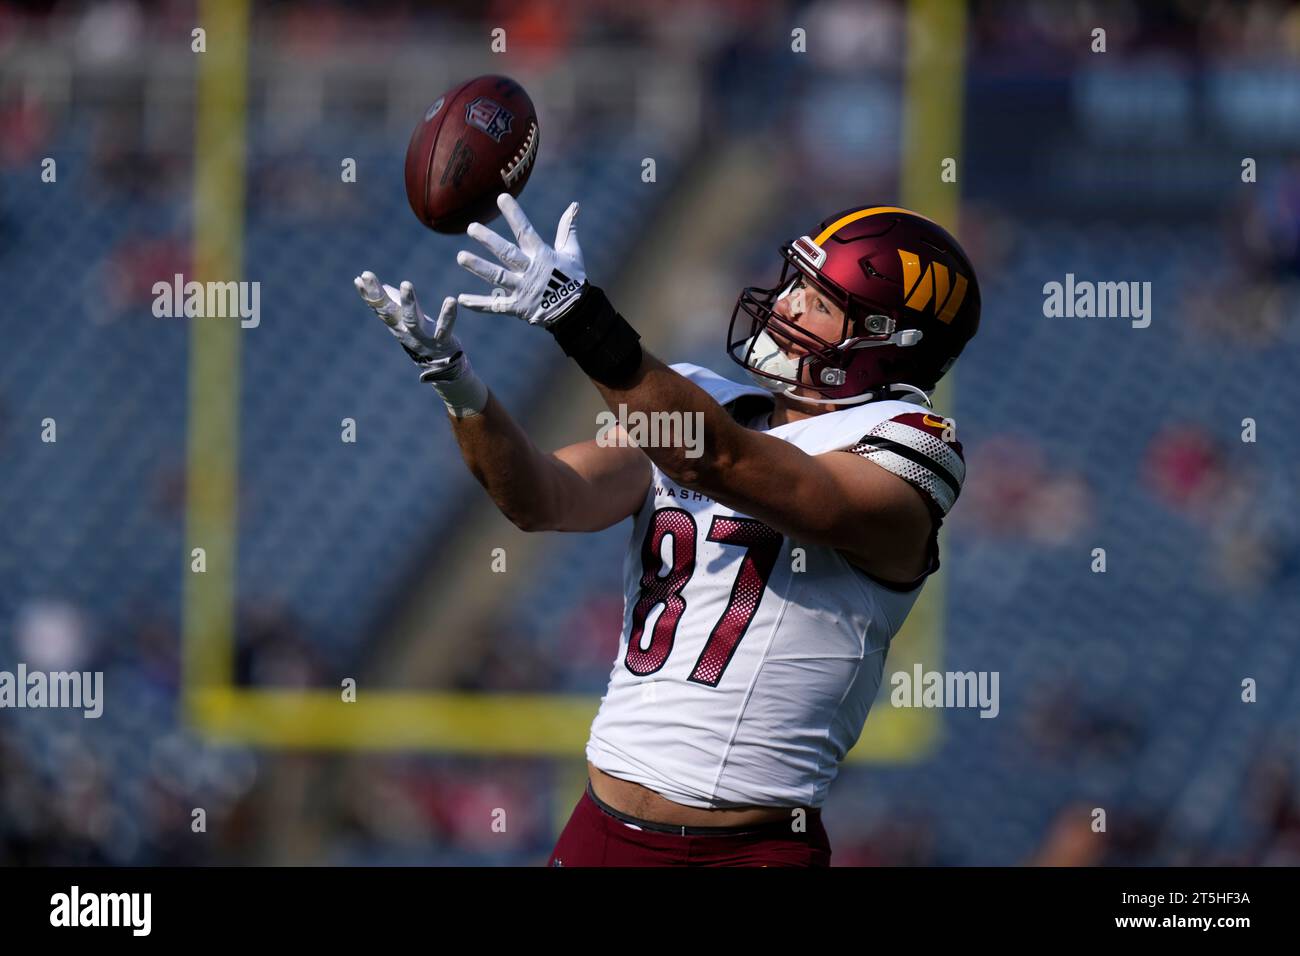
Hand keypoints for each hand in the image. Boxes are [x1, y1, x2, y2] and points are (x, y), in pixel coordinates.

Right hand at [353, 271, 463, 382]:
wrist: (442, 367)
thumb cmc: (422, 337)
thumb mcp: (404, 320)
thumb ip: (392, 303)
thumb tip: (377, 285)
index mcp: (396, 325)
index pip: (379, 308)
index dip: (368, 295)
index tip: (360, 278)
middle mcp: (405, 331)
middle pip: (389, 312)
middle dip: (378, 295)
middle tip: (368, 275)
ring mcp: (423, 337)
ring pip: (412, 320)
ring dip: (408, 302)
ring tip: (405, 284)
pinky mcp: (441, 341)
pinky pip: (444, 328)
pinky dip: (448, 315)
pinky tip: (450, 300)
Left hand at [454, 193, 586, 326]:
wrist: (576, 312)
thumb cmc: (573, 279)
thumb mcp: (572, 252)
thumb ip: (568, 229)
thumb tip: (574, 205)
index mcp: (542, 255)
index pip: (526, 231)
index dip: (514, 215)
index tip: (501, 198)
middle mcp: (530, 271)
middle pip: (507, 253)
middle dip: (489, 240)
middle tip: (471, 228)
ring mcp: (522, 290)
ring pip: (498, 277)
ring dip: (479, 267)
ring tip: (461, 257)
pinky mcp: (517, 307)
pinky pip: (496, 305)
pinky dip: (479, 304)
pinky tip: (461, 300)